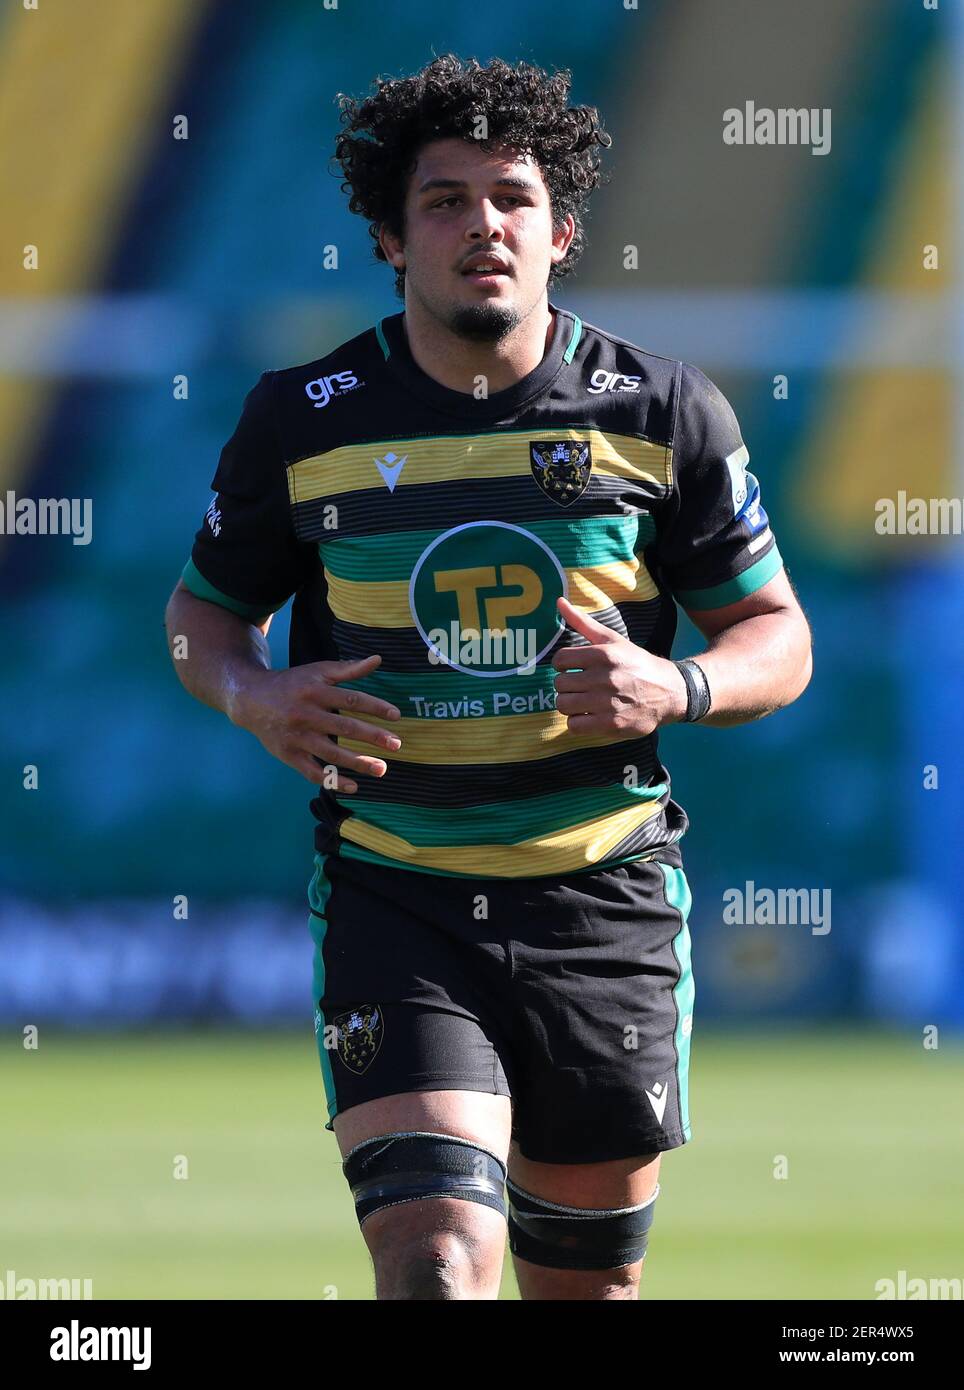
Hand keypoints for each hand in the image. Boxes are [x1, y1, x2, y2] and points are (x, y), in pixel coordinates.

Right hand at [229, 654, 401, 791]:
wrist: (250, 700)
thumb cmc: (291, 684)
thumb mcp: (317, 671)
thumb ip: (348, 669)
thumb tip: (378, 660)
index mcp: (315, 691)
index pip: (351, 699)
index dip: (375, 707)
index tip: (396, 716)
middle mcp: (305, 714)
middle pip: (344, 728)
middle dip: (372, 737)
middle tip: (397, 745)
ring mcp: (297, 737)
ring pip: (331, 754)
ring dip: (358, 763)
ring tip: (382, 769)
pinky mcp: (289, 755)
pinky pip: (313, 773)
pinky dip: (333, 781)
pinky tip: (354, 786)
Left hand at [551, 596, 687, 736]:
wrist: (670, 691)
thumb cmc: (637, 663)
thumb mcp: (613, 639)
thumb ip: (583, 622)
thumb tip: (559, 602)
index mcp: (603, 654)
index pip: (560, 660)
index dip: (562, 665)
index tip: (572, 668)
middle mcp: (605, 678)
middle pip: (560, 684)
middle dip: (567, 686)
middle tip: (580, 686)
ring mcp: (608, 702)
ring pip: (564, 705)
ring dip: (570, 704)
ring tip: (583, 701)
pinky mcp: (612, 724)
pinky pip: (574, 726)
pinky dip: (578, 722)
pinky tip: (589, 716)